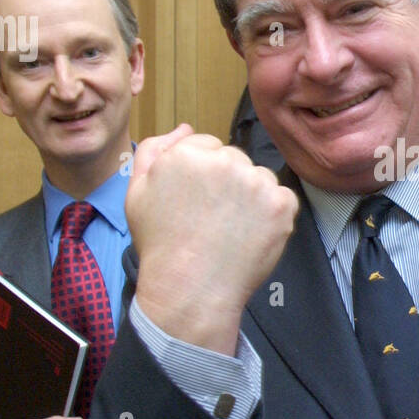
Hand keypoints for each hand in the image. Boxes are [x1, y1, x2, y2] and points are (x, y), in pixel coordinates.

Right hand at [126, 125, 298, 353]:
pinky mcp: (281, 204)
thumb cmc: (161, 245)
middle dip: (227, 182)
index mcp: (189, 153)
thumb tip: (185, 128)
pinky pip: (281, 198)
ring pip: (259, 178)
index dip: (201, 176)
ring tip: (230, 229)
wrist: (191, 290)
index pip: (207, 146)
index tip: (195, 201)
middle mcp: (226, 161)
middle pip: (234, 160)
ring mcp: (257, 182)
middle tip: (211, 218)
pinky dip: (271, 215)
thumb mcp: (138, 192)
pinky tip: (250, 234)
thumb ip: (155, 150)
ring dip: (251, 196)